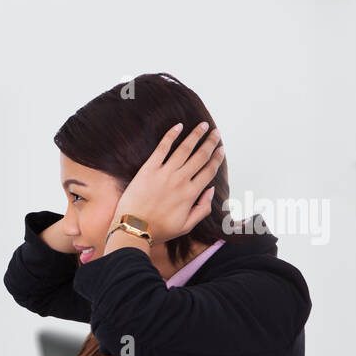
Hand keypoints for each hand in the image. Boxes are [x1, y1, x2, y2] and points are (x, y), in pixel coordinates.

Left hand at [111, 121, 223, 243]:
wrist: (134, 228)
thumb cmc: (159, 229)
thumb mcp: (186, 226)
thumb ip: (203, 209)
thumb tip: (210, 190)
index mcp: (191, 194)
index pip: (209, 171)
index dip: (217, 158)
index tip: (221, 149)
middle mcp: (181, 180)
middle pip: (200, 156)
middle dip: (210, 142)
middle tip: (215, 132)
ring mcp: (165, 173)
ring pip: (185, 148)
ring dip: (196, 135)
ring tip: (202, 126)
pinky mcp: (149, 169)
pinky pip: (162, 147)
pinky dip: (171, 135)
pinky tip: (178, 126)